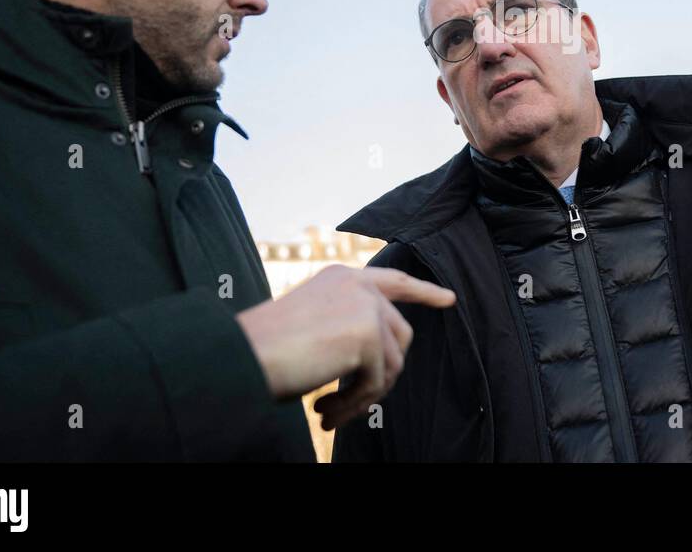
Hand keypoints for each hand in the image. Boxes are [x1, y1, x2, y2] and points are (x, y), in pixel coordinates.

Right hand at [236, 265, 455, 429]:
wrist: (242, 357)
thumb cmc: (265, 350)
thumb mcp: (316, 329)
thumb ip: (352, 332)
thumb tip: (387, 367)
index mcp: (342, 278)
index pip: (394, 280)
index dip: (423, 292)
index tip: (449, 300)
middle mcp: (359, 284)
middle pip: (399, 335)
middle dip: (380, 376)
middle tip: (344, 406)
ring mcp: (366, 306)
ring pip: (392, 363)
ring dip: (363, 396)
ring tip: (328, 413)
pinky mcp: (368, 333)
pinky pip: (377, 382)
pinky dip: (354, 404)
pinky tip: (325, 411)